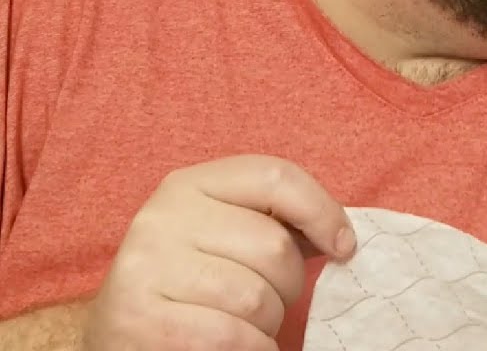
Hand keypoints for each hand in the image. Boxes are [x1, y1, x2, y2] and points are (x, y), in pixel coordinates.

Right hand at [83, 154, 355, 350]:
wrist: (119, 333)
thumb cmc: (192, 283)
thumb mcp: (225, 236)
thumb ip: (277, 224)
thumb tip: (340, 236)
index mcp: (189, 185)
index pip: (276, 176)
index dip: (322, 212)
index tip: (343, 247)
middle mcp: (162, 218)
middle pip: (273, 246)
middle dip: (289, 285)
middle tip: (270, 301)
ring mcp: (146, 268)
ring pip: (257, 297)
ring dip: (268, 323)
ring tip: (246, 325)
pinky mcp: (139, 320)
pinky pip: (232, 336)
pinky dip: (252, 348)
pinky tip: (239, 347)